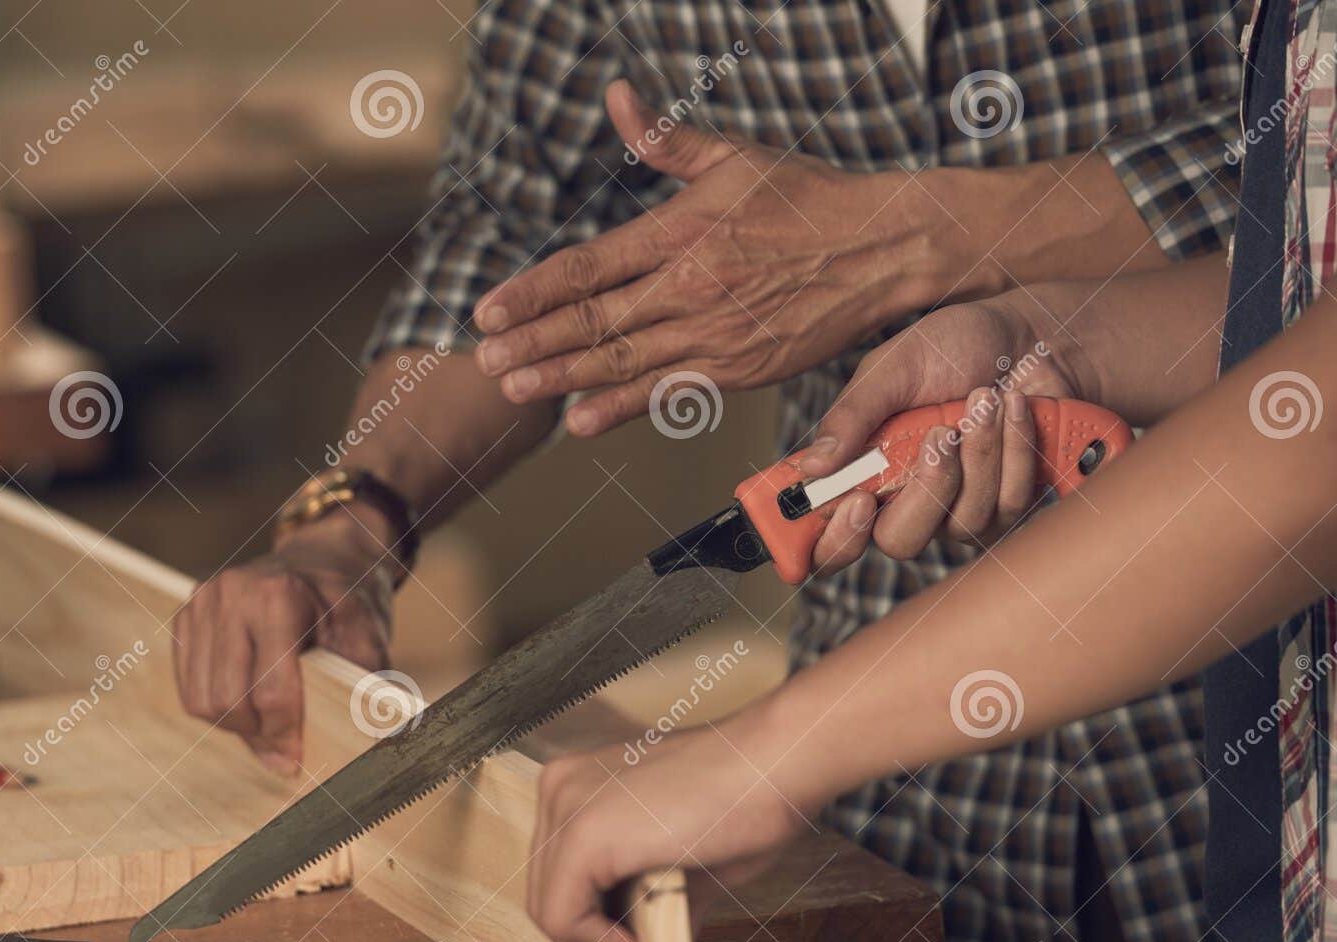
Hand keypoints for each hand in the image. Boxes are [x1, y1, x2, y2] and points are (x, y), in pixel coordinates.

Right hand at [173, 511, 396, 774]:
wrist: (320, 558)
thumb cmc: (346, 600)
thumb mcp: (367, 635)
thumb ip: (358, 683)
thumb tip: (349, 742)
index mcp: (277, 595)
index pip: (270, 690)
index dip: (286, 733)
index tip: (299, 756)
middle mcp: (230, 594)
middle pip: (229, 700)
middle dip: (259, 736)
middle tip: (285, 752)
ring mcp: (202, 604)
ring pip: (202, 699)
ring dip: (235, 727)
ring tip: (268, 730)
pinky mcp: (185, 618)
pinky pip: (189, 687)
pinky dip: (216, 710)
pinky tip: (248, 708)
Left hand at [473, 80, 936, 436]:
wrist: (882, 249)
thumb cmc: (807, 197)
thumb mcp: (734, 156)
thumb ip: (664, 140)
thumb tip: (615, 96)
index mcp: (681, 230)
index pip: (587, 266)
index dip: (532, 291)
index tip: (488, 309)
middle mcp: (690, 284)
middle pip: (593, 320)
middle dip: (531, 341)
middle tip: (483, 358)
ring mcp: (714, 332)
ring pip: (620, 360)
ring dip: (560, 376)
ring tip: (513, 387)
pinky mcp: (739, 368)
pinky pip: (667, 391)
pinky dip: (621, 406)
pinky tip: (580, 419)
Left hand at [527, 719, 810, 941]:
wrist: (777, 767)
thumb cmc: (743, 804)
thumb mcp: (679, 870)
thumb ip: (644, 913)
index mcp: (578, 786)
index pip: (560, 878)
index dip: (585, 939)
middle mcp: (560, 788)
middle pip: (549, 895)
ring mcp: (567, 806)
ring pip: (550, 910)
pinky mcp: (584, 835)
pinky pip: (563, 914)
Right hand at [796, 298, 1086, 574]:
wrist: (1031, 336)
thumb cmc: (953, 348)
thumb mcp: (893, 368)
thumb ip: (852, 416)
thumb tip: (811, 467)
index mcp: (866, 472)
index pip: (836, 536)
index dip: (839, 539)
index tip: (861, 503)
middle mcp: (909, 500)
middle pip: (901, 541)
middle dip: (928, 489)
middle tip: (942, 433)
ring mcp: (960, 508)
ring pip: (964, 522)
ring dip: (982, 454)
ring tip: (987, 398)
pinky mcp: (1008, 503)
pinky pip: (1011, 505)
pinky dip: (1015, 449)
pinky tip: (1016, 408)